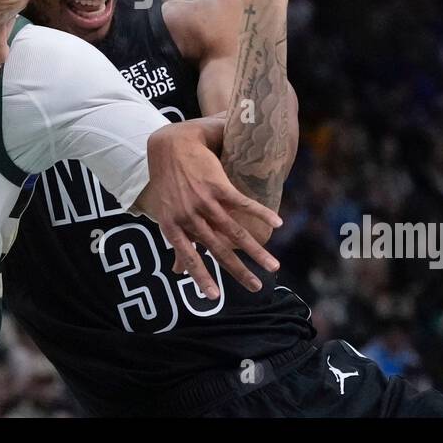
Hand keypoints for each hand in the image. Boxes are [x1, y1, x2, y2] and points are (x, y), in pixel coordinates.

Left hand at [135, 122, 281, 297]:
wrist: (170, 145)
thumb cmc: (168, 182)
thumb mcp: (165, 213)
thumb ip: (176, 243)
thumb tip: (177, 272)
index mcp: (173, 226)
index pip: (190, 257)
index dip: (202, 277)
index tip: (215, 297)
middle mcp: (188, 216)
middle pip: (218, 249)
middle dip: (238, 270)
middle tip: (256, 287)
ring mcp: (203, 201)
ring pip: (234, 231)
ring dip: (256, 250)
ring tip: (272, 265)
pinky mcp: (217, 184)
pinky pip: (242, 203)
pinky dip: (261, 213)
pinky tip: (277, 222)